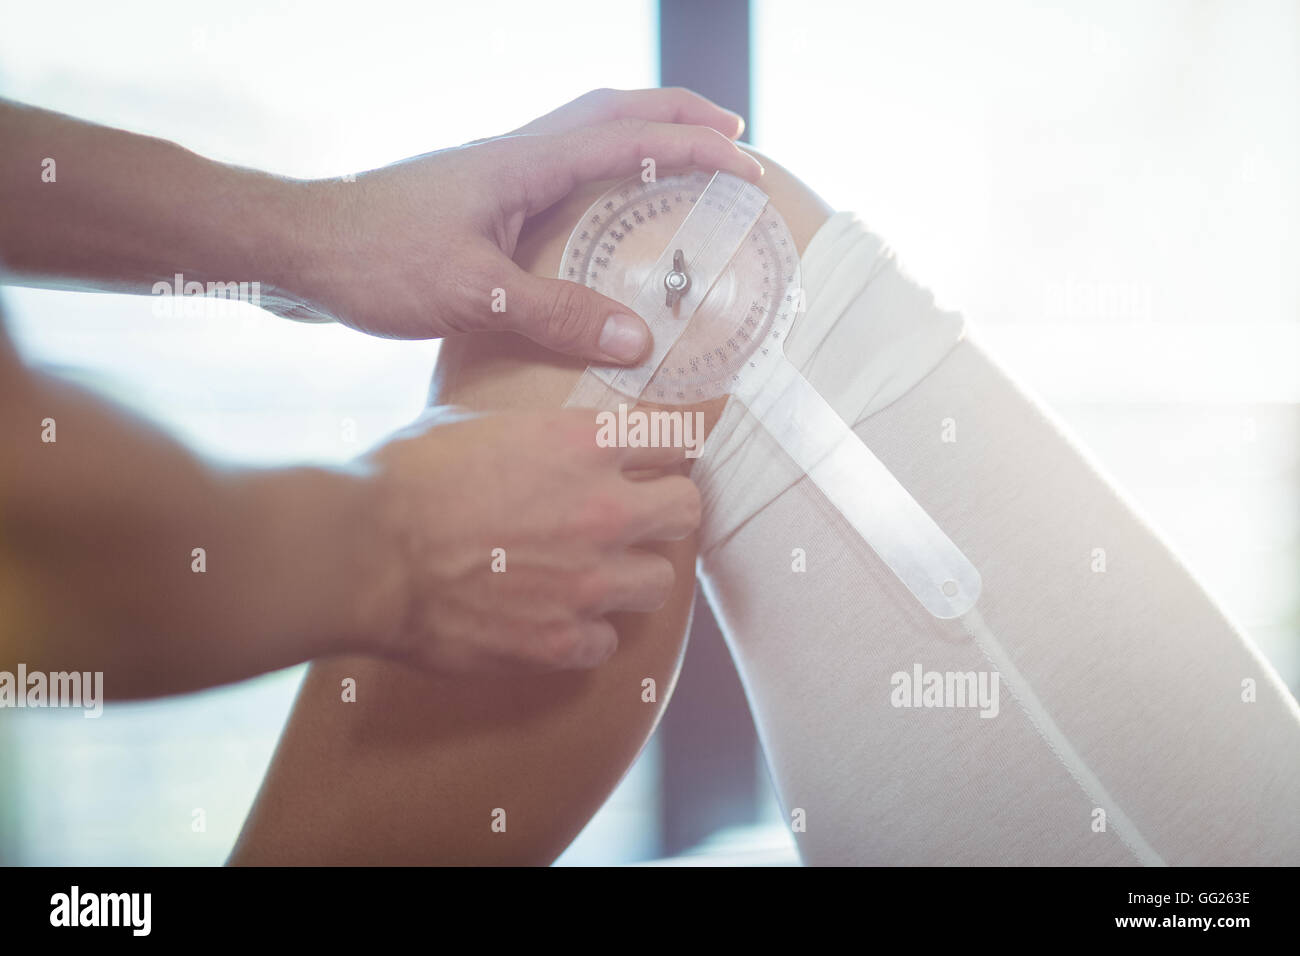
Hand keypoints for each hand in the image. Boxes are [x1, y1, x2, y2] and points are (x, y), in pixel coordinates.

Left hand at [282, 88, 761, 361]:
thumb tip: (639, 340)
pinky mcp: (474, 205)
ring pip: (581, 133)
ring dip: (638, 135)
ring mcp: (492, 177)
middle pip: (611, 110)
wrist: (293, 250)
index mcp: (523, 164)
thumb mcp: (473, 295)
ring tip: (677, 159)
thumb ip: (556, 314)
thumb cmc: (372, 260)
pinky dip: (595, 174)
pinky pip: (554, 172)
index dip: (695, 149)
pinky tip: (594, 214)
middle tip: (730, 135)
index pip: (629, 137)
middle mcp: (513, 157)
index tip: (748, 170)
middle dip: (678, 117)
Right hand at [360, 405, 700, 672]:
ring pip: (660, 581)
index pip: (673, 438)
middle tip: (635, 518)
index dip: (666, 448)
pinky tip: (554, 620)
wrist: (361, 552)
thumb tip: (546, 437)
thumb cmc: (403, 477)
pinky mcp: (560, 640)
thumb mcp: (474, 423)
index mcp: (583, 444)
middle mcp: (602, 510)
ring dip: (631, 576)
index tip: (657, 457)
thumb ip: (533, 434)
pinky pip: (606, 641)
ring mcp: (587, 580)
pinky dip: (585, 633)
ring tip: (594, 574)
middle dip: (664, 512)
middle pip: (686, 510)